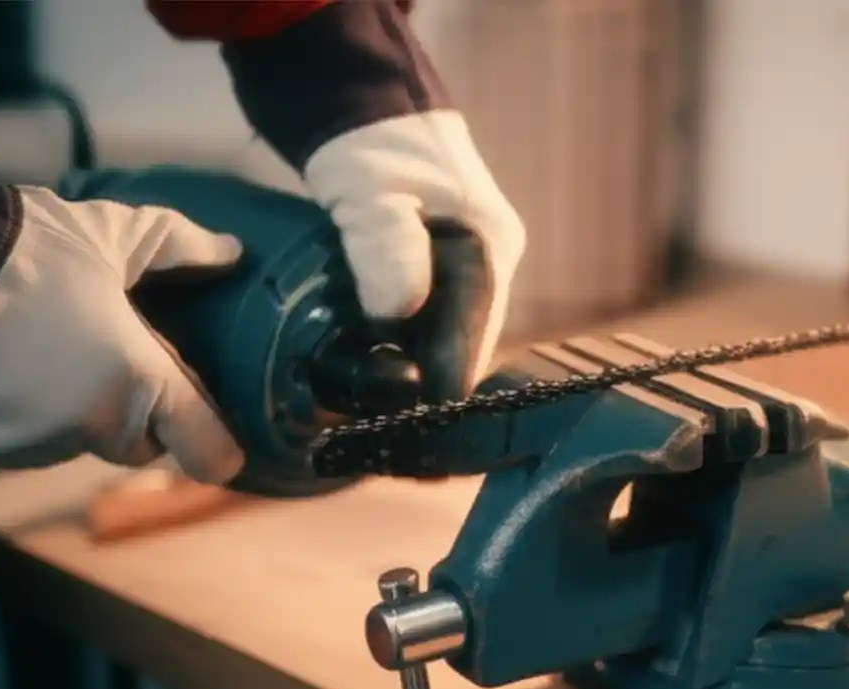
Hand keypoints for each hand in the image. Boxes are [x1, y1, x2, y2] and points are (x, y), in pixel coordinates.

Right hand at [0, 187, 245, 483]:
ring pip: (82, 443)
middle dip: (144, 415)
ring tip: (63, 351)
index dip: (217, 448)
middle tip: (127, 362)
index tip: (222, 446)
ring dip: (84, 413)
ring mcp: (36, 445)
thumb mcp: (115, 234)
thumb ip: (183, 246)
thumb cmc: (28, 251)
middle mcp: (93, 426)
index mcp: (139, 383)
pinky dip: (29, 416)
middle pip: (141, 445)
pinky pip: (25, 442)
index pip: (204, 448)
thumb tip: (232, 252)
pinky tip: (14, 367)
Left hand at [304, 109, 525, 400]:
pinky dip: (394, 345)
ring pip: (439, 337)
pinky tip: (364, 366)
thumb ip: (384, 247)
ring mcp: (461, 263)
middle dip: (420, 387)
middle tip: (377, 427)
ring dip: (405, 369)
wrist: (359, 96)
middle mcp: (486, 262)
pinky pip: (421, 321)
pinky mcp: (432, 263)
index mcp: (489, 249)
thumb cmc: (370, 140)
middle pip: (458, 347)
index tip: (406, 432)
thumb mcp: (372, 190)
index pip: (473, 343)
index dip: (438, 392)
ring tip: (367, 408)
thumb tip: (397, 314)